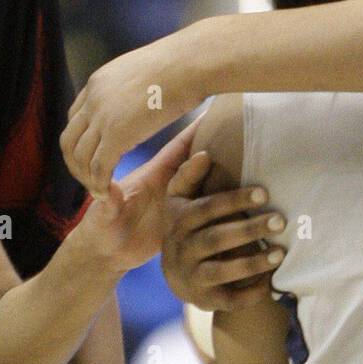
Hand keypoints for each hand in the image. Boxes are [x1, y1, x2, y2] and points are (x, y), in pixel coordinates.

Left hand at [63, 32, 205, 199]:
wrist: (189, 62)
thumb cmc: (183, 63)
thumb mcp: (145, 70)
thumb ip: (135, 86)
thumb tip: (149, 91)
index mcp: (98, 83)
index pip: (75, 117)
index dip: (82, 140)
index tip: (95, 154)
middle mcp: (93, 99)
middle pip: (69, 140)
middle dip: (76, 164)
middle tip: (92, 179)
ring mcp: (102, 117)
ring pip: (80, 158)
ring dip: (87, 179)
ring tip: (100, 192)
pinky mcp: (117, 134)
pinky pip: (99, 168)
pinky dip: (100, 185)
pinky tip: (108, 193)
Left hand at [74, 126, 265, 277]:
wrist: (106, 254)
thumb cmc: (101, 228)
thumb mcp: (102, 216)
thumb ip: (108, 204)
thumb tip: (107, 191)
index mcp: (155, 175)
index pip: (181, 148)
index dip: (199, 129)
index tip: (219, 109)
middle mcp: (173, 185)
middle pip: (205, 160)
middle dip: (225, 143)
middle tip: (250, 126)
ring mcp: (183, 203)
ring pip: (213, 183)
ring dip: (234, 174)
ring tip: (261, 160)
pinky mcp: (188, 224)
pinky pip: (214, 212)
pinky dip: (231, 206)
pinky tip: (252, 203)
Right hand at [162, 184, 283, 312]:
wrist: (175, 273)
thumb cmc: (187, 225)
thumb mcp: (180, 199)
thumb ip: (190, 176)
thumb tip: (204, 154)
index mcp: (180, 220)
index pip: (207, 208)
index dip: (235, 200)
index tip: (264, 193)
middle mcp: (182, 249)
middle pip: (216, 239)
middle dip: (250, 230)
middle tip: (281, 220)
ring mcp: (192, 277)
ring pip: (222, 271)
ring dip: (252, 262)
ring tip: (281, 253)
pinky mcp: (204, 300)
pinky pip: (228, 300)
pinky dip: (250, 293)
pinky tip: (272, 282)